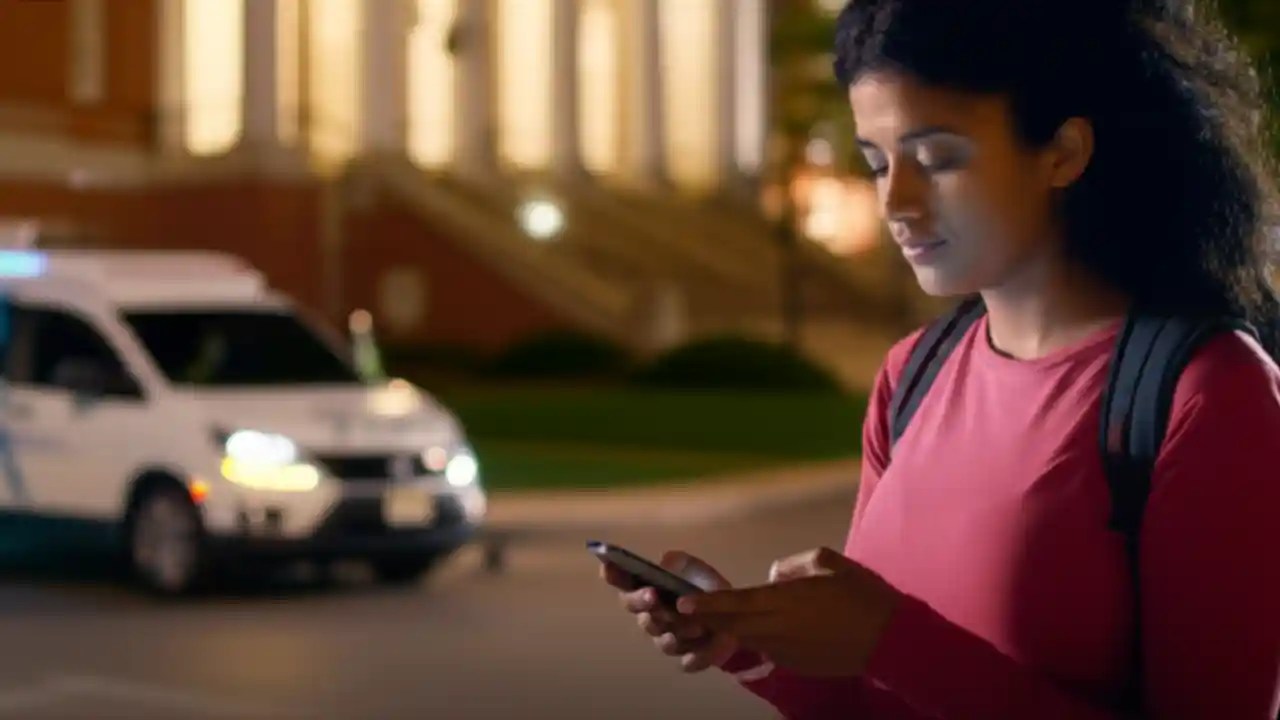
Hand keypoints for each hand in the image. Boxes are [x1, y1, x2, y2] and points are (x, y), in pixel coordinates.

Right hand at [600, 551, 739, 672]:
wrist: (735, 620)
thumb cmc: (706, 591)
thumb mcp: (696, 570)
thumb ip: (681, 563)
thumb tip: (664, 559)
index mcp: (648, 591)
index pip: (623, 583)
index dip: (613, 575)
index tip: (608, 568)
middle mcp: (651, 616)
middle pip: (635, 609)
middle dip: (641, 601)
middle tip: (652, 594)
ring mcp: (668, 639)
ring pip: (660, 638)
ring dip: (672, 629)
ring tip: (690, 623)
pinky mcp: (689, 658)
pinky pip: (687, 661)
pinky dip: (693, 655)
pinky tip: (700, 646)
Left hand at [677, 547, 900, 676]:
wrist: (889, 639)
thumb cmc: (862, 595)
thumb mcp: (829, 562)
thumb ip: (794, 565)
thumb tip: (773, 575)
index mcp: (785, 601)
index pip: (736, 602)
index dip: (708, 603)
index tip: (684, 601)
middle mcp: (778, 628)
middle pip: (731, 625)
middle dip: (705, 619)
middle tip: (680, 612)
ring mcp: (784, 650)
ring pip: (745, 638)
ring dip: (724, 630)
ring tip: (706, 619)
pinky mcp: (794, 663)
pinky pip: (765, 648)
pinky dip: (753, 638)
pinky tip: (752, 629)